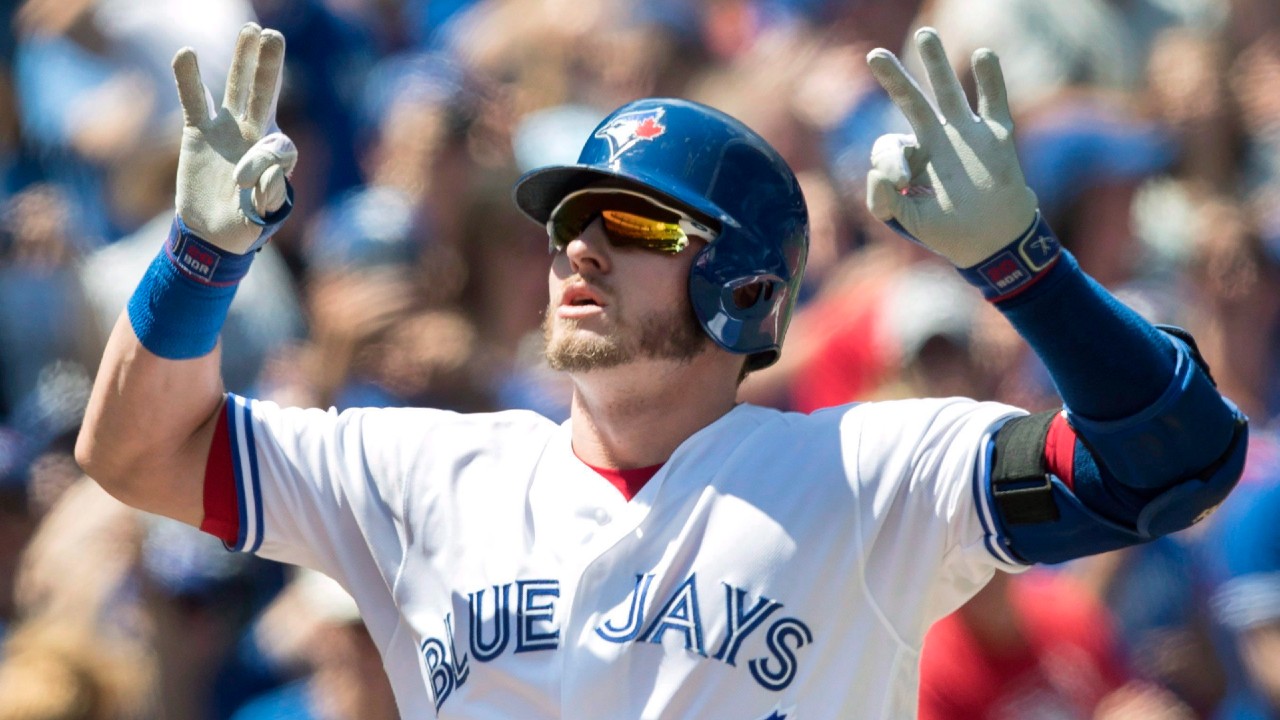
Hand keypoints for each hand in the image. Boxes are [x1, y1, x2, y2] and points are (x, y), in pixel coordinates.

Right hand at [172, 23, 296, 253]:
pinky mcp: (199, 130)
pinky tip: (185, 53)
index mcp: (277, 156)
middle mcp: (255, 133)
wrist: (212, 231)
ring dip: (242, 60)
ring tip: (250, 30)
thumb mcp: (259, 218)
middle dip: (270, 65)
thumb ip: (267, 195)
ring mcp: (227, 127)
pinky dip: (188, 78)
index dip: (265, 161)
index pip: (279, 145)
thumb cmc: (243, 225)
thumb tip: (265, 171)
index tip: (243, 183)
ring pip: (236, 87)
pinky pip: (193, 99)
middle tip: (273, 35)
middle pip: (266, 93)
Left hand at [865, 28, 1037, 268]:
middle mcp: (937, 139)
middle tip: (873, 56)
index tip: (903, 182)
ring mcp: (966, 135)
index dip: (890, 161)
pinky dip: (990, 80)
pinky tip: (984, 55)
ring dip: (936, 64)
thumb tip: (875, 174)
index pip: (889, 147)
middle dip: (894, 79)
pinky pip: (993, 102)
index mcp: (913, 159)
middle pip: (911, 102)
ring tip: (925, 35)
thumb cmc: (948, 232)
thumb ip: (884, 203)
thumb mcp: (908, 222)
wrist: (994, 241)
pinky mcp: (996, 138)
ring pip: (948, 93)